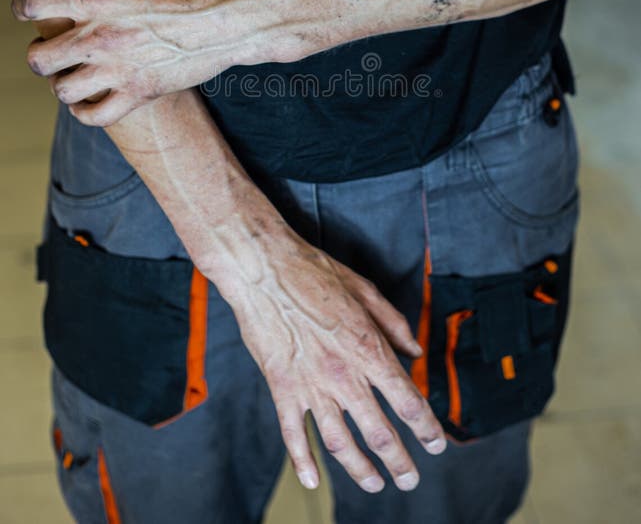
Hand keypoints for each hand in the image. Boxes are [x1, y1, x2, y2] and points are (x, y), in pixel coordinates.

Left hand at [11, 0, 310, 124]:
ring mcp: (121, 69)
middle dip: (39, 51)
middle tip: (53, 44)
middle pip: (39, 57)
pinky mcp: (142, 92)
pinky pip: (96, 115)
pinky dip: (87, 110)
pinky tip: (94, 96)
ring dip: (62, 81)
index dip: (24, 6)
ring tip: (74, 72)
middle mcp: (102, 37)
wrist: (241, 14)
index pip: (32, 5)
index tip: (31, 8)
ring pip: (63, 90)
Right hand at [223, 232, 445, 493]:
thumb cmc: (313, 271)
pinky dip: (303, 462)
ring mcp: (310, 385)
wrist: (263, 268)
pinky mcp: (281, 387)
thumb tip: (414, 350)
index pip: (406, 400)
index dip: (426, 428)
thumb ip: (393, 323)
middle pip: (379, 432)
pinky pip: (293, 435)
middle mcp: (343, 374)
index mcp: (367, 347)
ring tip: (375, 484)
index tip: (436, 445)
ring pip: (340, 442)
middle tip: (410, 480)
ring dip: (360, 470)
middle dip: (400, 462)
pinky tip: (312, 480)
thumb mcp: (364, 289)